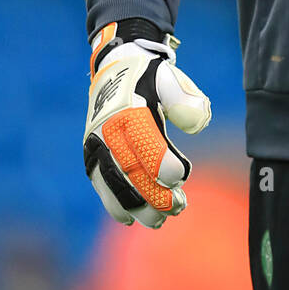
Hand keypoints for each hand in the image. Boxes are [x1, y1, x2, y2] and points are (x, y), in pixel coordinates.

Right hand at [83, 19, 210, 228]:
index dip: (163, 164)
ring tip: (159, 221)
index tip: (182, 176)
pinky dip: (114, 204)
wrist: (115, 68)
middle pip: (130, 170)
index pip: (145, 143)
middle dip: (154, 195)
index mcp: (129, 109)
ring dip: (136, 206)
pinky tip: (131, 219)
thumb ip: (185, 99)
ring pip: (113, 183)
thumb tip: (197, 125)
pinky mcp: (91, 156)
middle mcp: (108, 129)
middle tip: (178, 208)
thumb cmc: (150, 77)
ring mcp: (96, 144)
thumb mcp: (170, 78)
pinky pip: (100, 184)